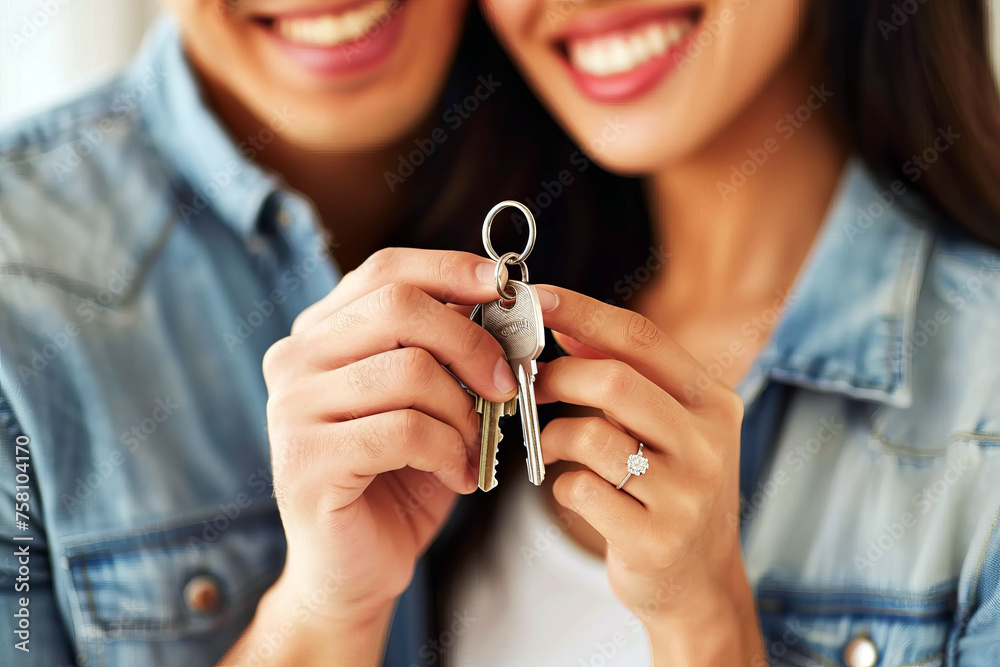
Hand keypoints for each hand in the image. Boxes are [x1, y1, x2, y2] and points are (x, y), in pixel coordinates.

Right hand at [261, 248, 516, 623]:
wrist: (353, 569)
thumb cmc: (396, 479)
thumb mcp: (427, 401)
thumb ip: (444, 350)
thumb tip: (495, 300)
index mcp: (321, 335)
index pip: (384, 271)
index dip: (449, 269)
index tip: (501, 284)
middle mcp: (295, 360)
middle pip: (399, 307)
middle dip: (471, 341)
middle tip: (505, 383)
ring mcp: (292, 408)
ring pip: (410, 371)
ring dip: (464, 413)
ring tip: (473, 447)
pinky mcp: (305, 459)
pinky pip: (405, 429)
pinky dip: (449, 451)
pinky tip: (456, 475)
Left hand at [533, 286, 760, 663]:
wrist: (699, 581)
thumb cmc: (672, 488)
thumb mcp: (667, 425)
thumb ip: (625, 374)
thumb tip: (568, 326)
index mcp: (714, 402)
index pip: (643, 339)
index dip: (584, 313)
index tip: (538, 299)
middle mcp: (708, 444)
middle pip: (615, 381)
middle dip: (559, 376)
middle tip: (532, 384)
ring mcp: (685, 495)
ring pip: (592, 436)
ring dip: (554, 436)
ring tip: (552, 445)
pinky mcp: (654, 539)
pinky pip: (580, 489)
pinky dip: (562, 484)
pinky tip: (577, 490)